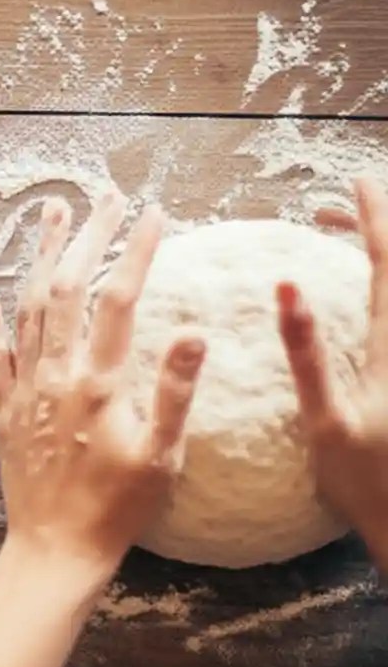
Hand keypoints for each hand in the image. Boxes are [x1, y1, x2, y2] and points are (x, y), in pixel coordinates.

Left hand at [0, 194, 206, 570]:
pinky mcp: (3, 408)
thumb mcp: (162, 456)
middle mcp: (57, 376)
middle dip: (88, 236)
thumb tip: (190, 331)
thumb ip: (174, 392)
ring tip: (51, 212)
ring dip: (40, 256)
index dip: (137, 251)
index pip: (119, 299)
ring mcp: (25, 388)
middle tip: (105, 195)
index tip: (154, 213)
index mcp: (100, 383)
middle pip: (69, 288)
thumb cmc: (117, 507)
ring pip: (29, 307)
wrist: (56, 547)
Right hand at [278, 178, 387, 558]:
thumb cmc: (367, 483)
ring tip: (353, 239)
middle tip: (337, 205)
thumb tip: (287, 286)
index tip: (355, 183)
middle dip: (376, 229)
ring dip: (381, 260)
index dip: (373, 220)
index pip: (386, 266)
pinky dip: (381, 291)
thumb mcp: (325, 420)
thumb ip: (307, 352)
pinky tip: (364, 297)